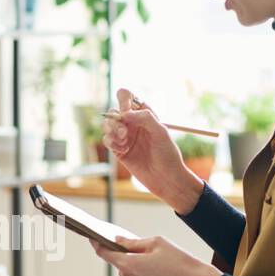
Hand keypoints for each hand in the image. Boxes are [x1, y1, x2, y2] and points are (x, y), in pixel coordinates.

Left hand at [89, 235, 220, 275]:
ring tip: (160, 272)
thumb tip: (117, 240)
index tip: (93, 240)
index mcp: (129, 264)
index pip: (105, 254)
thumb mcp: (157, 243)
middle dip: (131, 260)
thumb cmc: (179, 261)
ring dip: (138, 275)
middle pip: (121, 267)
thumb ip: (133, 243)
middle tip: (151, 258)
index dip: (97, 245)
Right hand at [102, 88, 203, 212]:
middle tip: (125, 133)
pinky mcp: (118, 150)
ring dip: (112, 132)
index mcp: (144, 114)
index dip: (123, 101)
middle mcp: (133, 123)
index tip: (127, 113)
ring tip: (124, 143)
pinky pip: (107, 140)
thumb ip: (145, 118)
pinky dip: (111, 143)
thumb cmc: (167, 154)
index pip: (127, 97)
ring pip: (107, 125)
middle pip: (113, 110)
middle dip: (115, 120)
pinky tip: (123, 150)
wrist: (165, 178)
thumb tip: (125, 113)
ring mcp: (125, 136)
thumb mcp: (161, 132)